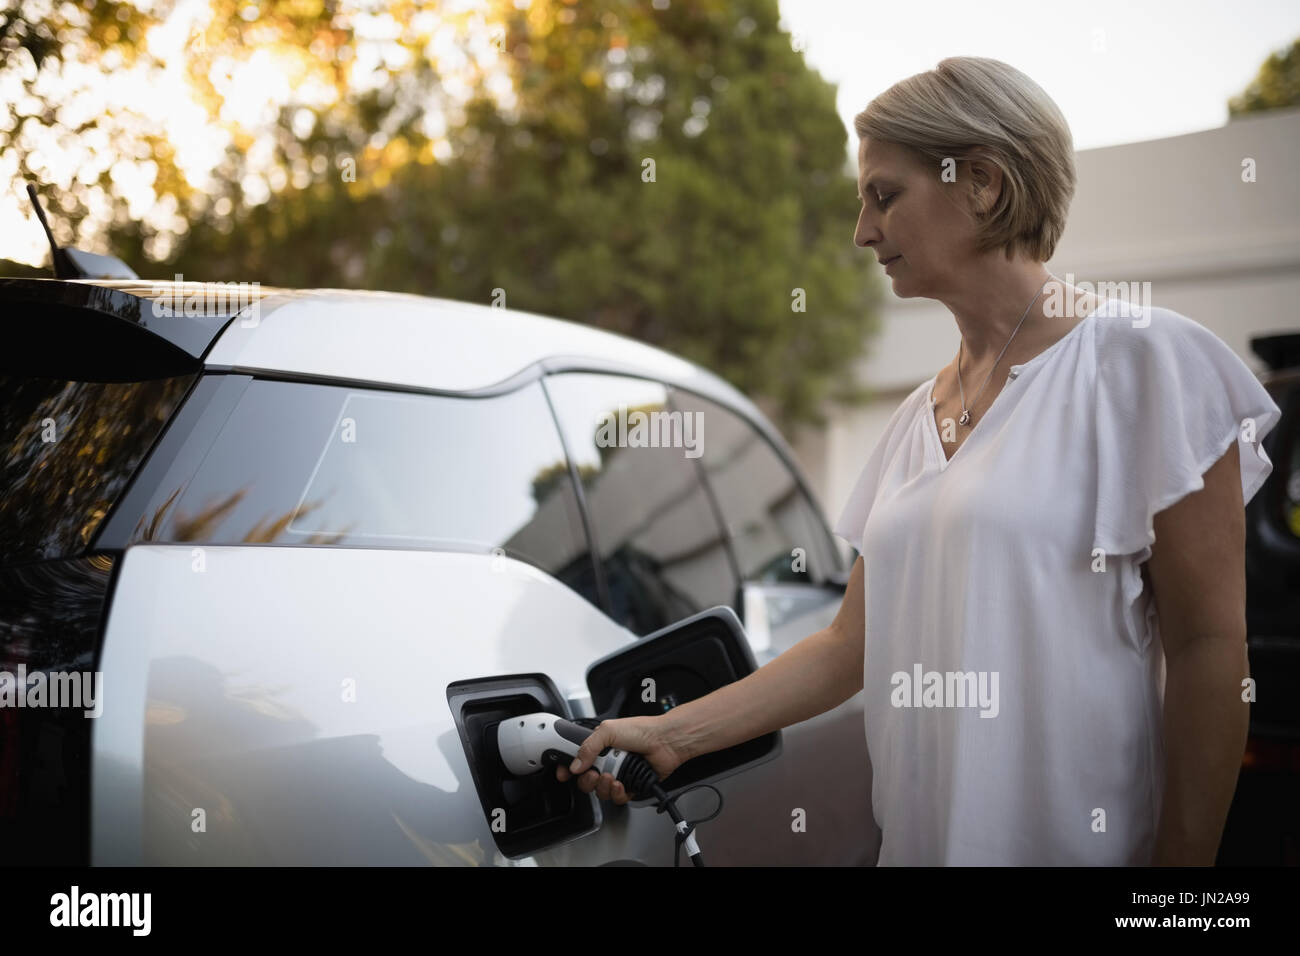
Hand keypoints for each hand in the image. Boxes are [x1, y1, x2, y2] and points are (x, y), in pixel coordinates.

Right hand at [555, 715, 687, 805]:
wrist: (665, 742)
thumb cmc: (642, 731)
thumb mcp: (608, 731)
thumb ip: (588, 747)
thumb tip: (574, 764)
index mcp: (599, 746)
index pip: (577, 760)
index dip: (568, 768)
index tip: (563, 774)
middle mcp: (607, 761)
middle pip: (585, 779)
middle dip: (587, 780)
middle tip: (594, 773)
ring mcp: (618, 774)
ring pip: (600, 791)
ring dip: (603, 786)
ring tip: (612, 777)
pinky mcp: (630, 786)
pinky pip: (616, 798)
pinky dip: (617, 793)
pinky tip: (622, 784)